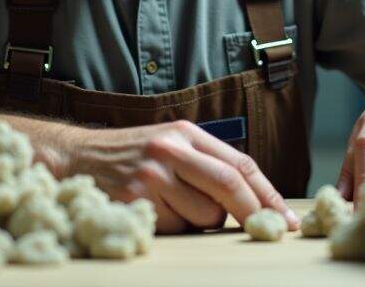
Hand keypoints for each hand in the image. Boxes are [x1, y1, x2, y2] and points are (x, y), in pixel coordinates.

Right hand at [57, 120, 299, 233]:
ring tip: (174, 206)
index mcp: (186, 133)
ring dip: (201, 221)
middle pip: (230, 184)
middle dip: (255, 213)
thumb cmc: (131, 157)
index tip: (287, 217)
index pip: (240, 163)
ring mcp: (153, 175)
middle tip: (270, 231)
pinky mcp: (138, 199)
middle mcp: (171, 149)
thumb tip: (255, 200)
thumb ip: (206, 163)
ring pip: (205, 215)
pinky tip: (154, 211)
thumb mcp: (170, 144)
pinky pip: (177, 227)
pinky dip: (175, 227)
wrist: (77, 157)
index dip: (268, 193)